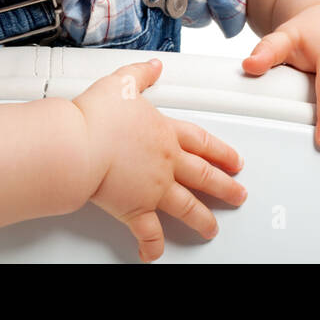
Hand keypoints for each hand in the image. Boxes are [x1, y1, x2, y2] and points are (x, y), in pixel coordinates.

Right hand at [72, 58, 246, 261]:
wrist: (80, 146)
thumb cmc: (97, 116)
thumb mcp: (123, 83)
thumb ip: (142, 74)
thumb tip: (155, 66)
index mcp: (165, 132)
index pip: (202, 142)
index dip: (222, 151)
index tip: (234, 160)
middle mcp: (165, 162)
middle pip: (204, 176)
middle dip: (225, 187)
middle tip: (239, 195)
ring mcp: (153, 188)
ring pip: (187, 207)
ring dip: (202, 219)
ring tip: (212, 229)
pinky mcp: (135, 209)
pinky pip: (149, 233)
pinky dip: (153, 246)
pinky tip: (155, 253)